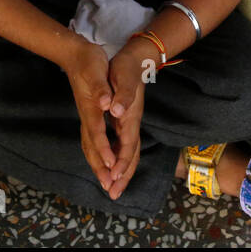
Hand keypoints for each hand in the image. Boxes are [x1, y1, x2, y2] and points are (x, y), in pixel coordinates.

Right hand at [64, 39, 115, 191]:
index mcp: (91, 107)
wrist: (74, 54)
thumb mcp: (96, 70)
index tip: (112, 166)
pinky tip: (102, 161)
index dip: (104, 150)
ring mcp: (86, 117)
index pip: (97, 133)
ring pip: (90, 147)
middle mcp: (87, 115)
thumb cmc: (88, 61)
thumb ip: (100, 88)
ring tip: (105, 183)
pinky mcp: (88, 115)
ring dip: (97, 165)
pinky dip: (97, 154)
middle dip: (100, 168)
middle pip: (91, 147)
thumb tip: (103, 103)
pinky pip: (92, 141)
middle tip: (109, 188)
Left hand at [105, 43, 151, 198]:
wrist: (137, 56)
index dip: (120, 161)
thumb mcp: (124, 76)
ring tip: (114, 187)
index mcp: (129, 115)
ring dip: (122, 171)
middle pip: (130, 154)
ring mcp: (129, 122)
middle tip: (114, 194)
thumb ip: (122, 94)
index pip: (127, 144)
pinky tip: (114, 165)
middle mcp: (130, 121)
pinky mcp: (125, 119)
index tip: (113, 177)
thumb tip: (116, 109)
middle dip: (123, 175)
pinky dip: (120, 159)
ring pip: (128, 152)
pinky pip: (124, 145)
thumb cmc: (128, 67)